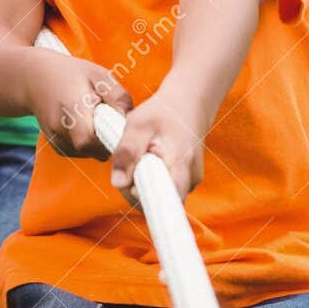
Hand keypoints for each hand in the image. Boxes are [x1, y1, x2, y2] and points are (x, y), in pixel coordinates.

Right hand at [21, 52, 132, 160]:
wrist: (34, 78)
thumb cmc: (71, 73)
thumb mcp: (99, 75)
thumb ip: (118, 98)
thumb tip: (131, 122)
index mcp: (70, 107)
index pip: (88, 140)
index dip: (109, 139)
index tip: (119, 126)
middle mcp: (59, 127)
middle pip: (91, 150)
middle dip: (107, 141)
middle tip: (111, 120)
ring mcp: (55, 139)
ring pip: (88, 154)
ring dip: (98, 142)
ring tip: (96, 118)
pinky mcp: (56, 146)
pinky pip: (81, 153)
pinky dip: (89, 144)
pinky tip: (86, 124)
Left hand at [111, 90, 208, 205]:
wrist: (188, 104)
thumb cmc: (162, 112)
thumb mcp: (138, 125)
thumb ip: (127, 153)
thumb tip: (118, 183)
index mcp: (181, 164)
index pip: (163, 202)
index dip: (140, 197)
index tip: (129, 180)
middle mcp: (190, 179)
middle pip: (158, 204)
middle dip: (137, 190)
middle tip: (130, 164)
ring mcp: (190, 182)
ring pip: (160, 197)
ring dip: (143, 184)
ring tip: (141, 158)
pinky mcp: (186, 182)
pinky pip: (163, 190)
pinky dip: (151, 180)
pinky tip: (149, 161)